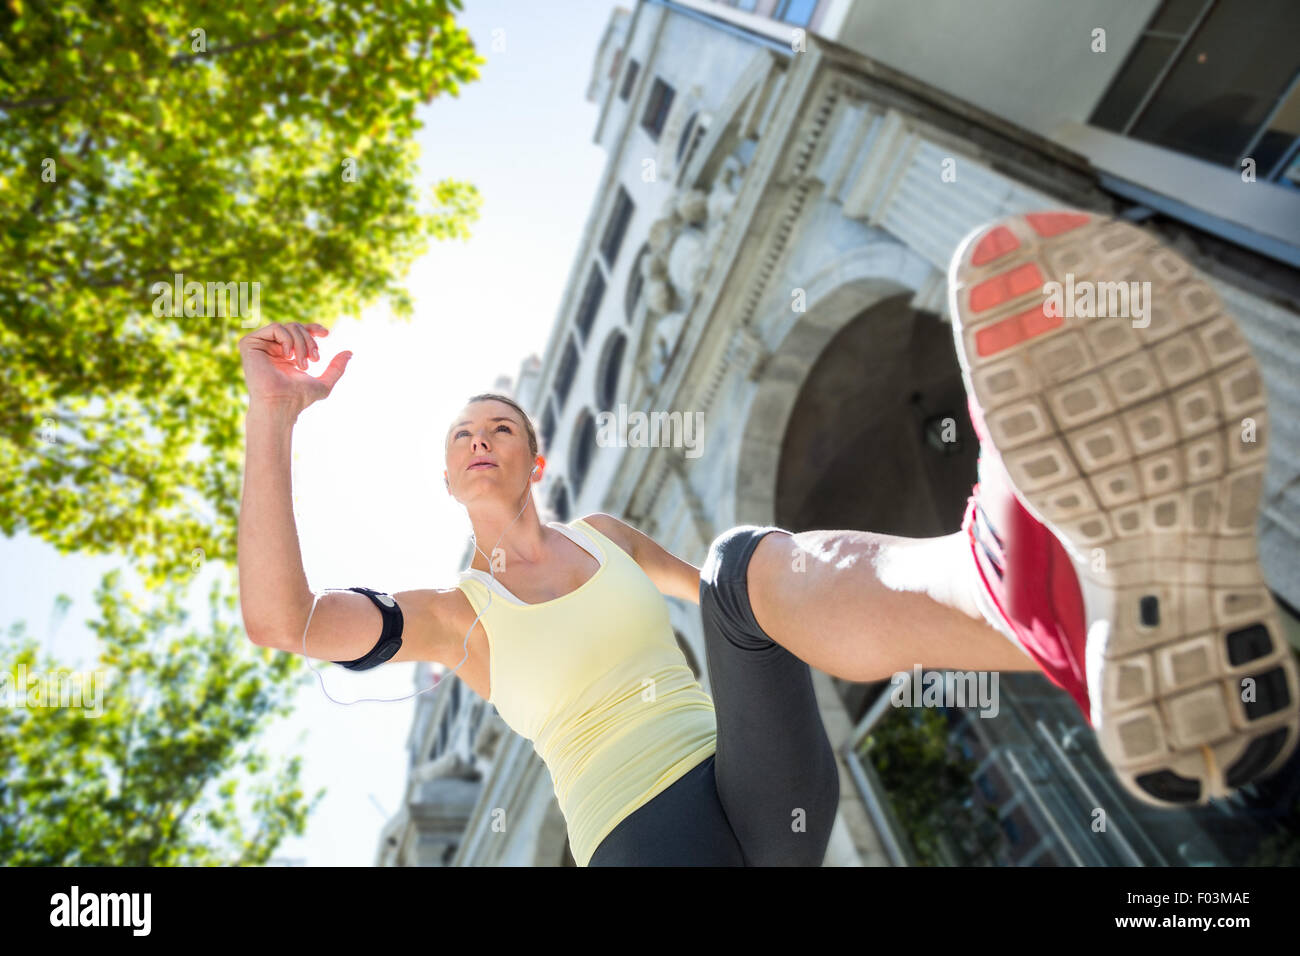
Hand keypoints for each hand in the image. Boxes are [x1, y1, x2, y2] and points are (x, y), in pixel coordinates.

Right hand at [237, 322, 351, 416]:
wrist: (281, 404)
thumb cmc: (299, 399)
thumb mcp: (324, 383)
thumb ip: (336, 368)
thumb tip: (349, 352)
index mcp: (284, 355)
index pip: (298, 332)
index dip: (312, 329)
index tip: (326, 334)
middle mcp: (272, 349)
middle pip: (296, 328)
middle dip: (310, 341)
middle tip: (315, 359)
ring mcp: (260, 346)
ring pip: (288, 327)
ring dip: (302, 343)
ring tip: (303, 363)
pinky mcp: (249, 344)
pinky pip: (275, 327)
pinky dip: (287, 339)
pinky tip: (289, 356)